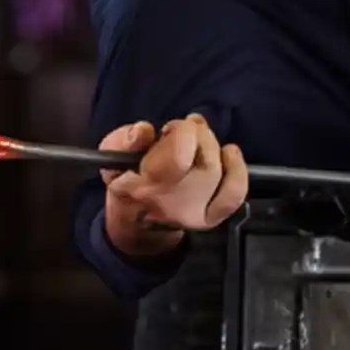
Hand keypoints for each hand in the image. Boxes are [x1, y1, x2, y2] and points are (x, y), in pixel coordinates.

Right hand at [98, 114, 247, 258]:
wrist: (134, 220)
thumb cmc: (124, 179)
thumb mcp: (112, 154)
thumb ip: (123, 139)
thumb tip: (143, 130)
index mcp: (142, 185)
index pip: (178, 156)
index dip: (182, 131)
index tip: (169, 128)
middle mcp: (171, 202)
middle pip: (204, 161)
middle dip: (198, 134)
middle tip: (185, 128)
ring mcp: (192, 212)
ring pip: (216, 172)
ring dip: (212, 146)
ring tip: (199, 136)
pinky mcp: (209, 217)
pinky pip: (233, 194)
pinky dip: (237, 171)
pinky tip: (229, 153)